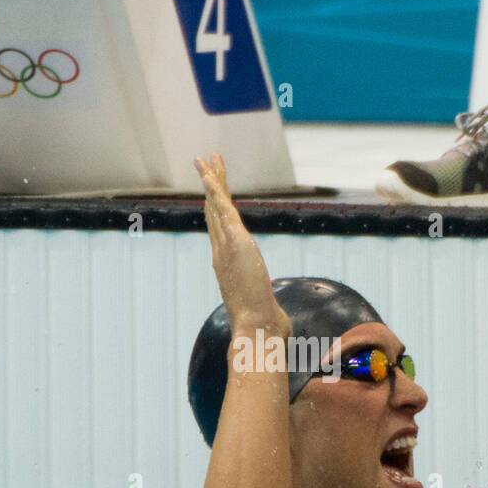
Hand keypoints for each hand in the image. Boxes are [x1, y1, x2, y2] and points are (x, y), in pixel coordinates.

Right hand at [194, 153, 289, 336]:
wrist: (255, 329)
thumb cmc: (262, 328)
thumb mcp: (268, 316)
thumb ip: (271, 315)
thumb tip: (282, 329)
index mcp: (227, 264)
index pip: (219, 230)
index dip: (215, 210)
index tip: (213, 193)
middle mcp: (221, 252)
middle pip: (213, 213)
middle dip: (210, 188)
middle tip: (204, 165)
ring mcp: (225, 246)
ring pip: (214, 206)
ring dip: (210, 180)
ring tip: (205, 158)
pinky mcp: (234, 242)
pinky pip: (220, 210)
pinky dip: (213, 190)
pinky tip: (208, 174)